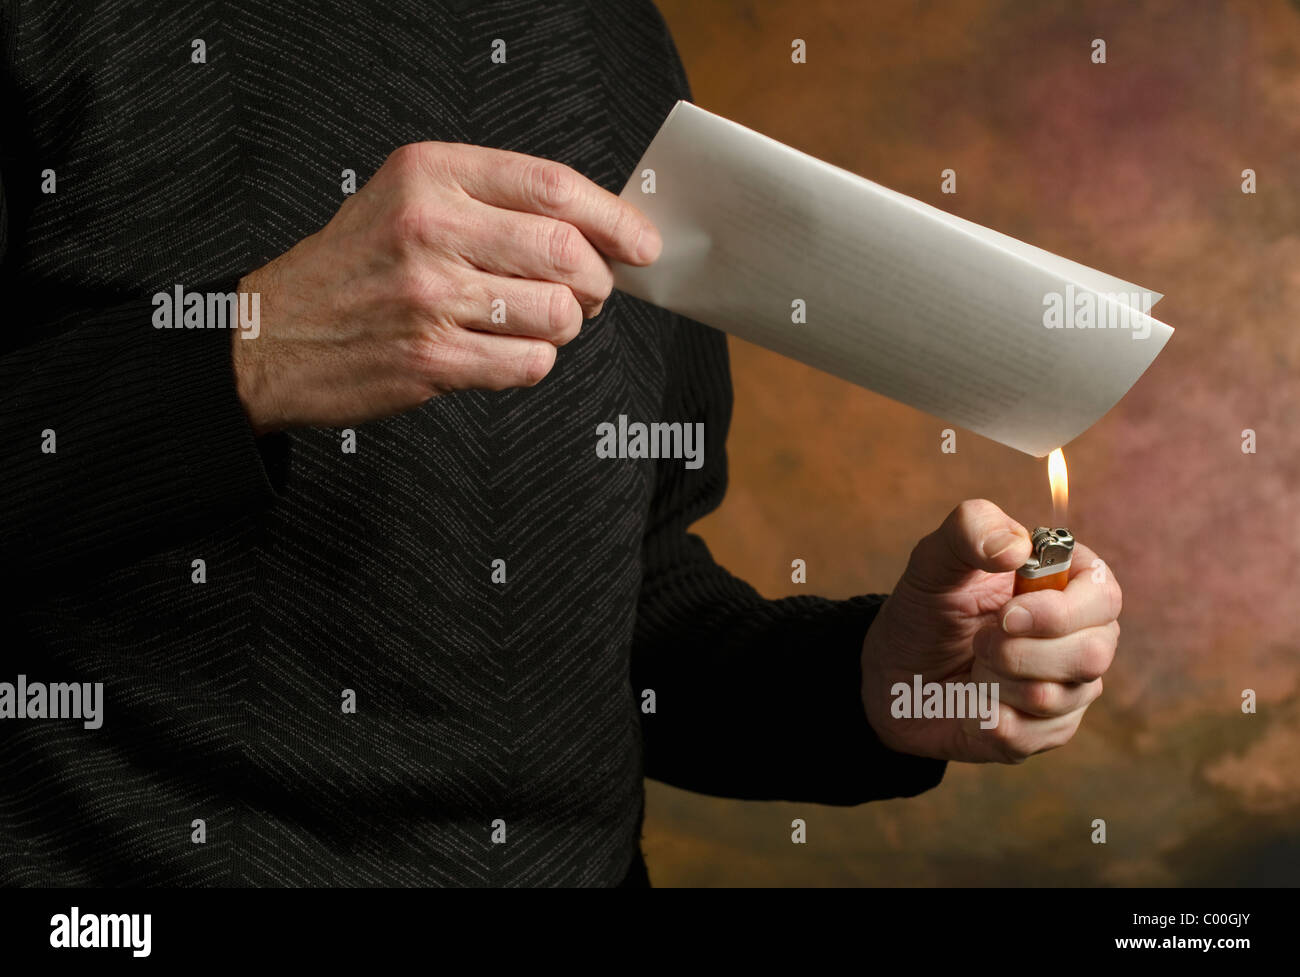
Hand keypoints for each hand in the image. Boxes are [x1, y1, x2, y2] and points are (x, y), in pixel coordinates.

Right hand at [232, 142, 661, 433]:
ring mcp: (429, 296)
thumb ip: (491, 200)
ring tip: (535, 322)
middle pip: (566, 251)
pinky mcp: (431, 358)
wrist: (270, 335)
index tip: (639, 244)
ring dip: (564, 326)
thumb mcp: (406, 197)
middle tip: (588, 291)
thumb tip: (596, 226)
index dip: (613, 218)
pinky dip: (533, 362)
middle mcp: (429, 227)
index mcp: (429, 173)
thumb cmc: (353, 266)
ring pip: (557, 313)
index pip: (552, 186)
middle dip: (596, 281)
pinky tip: (503, 352)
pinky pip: (530, 364)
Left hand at [860, 499, 1121, 763]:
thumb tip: (1016, 547)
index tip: (1006, 615)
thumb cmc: (924, 611)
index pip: (1104, 595)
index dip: (1061, 611)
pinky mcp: (1046, 732)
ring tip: (973, 668)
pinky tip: (971, 703)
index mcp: (1065, 584)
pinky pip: (1033, 736)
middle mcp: (1080, 636)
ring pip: (1061, 697)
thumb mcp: (933, 561)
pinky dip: (989, 719)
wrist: (892, 677)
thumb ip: (970, 529)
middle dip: (1022, 651)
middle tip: (979, 642)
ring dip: (998, 683)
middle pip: (1096, 652)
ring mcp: (1068, 688)